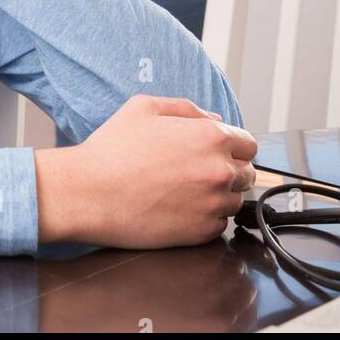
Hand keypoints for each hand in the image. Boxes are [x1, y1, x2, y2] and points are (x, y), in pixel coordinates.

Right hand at [36, 95, 257, 248]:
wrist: (90, 192)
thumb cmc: (113, 148)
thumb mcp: (145, 107)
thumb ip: (187, 108)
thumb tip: (214, 119)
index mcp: (210, 136)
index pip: (249, 144)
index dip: (235, 146)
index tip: (219, 152)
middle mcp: (219, 171)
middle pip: (247, 174)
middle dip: (229, 170)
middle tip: (199, 171)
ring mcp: (212, 205)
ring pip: (235, 201)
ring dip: (219, 195)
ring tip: (185, 190)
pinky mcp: (201, 233)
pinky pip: (219, 224)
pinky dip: (205, 217)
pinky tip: (179, 207)